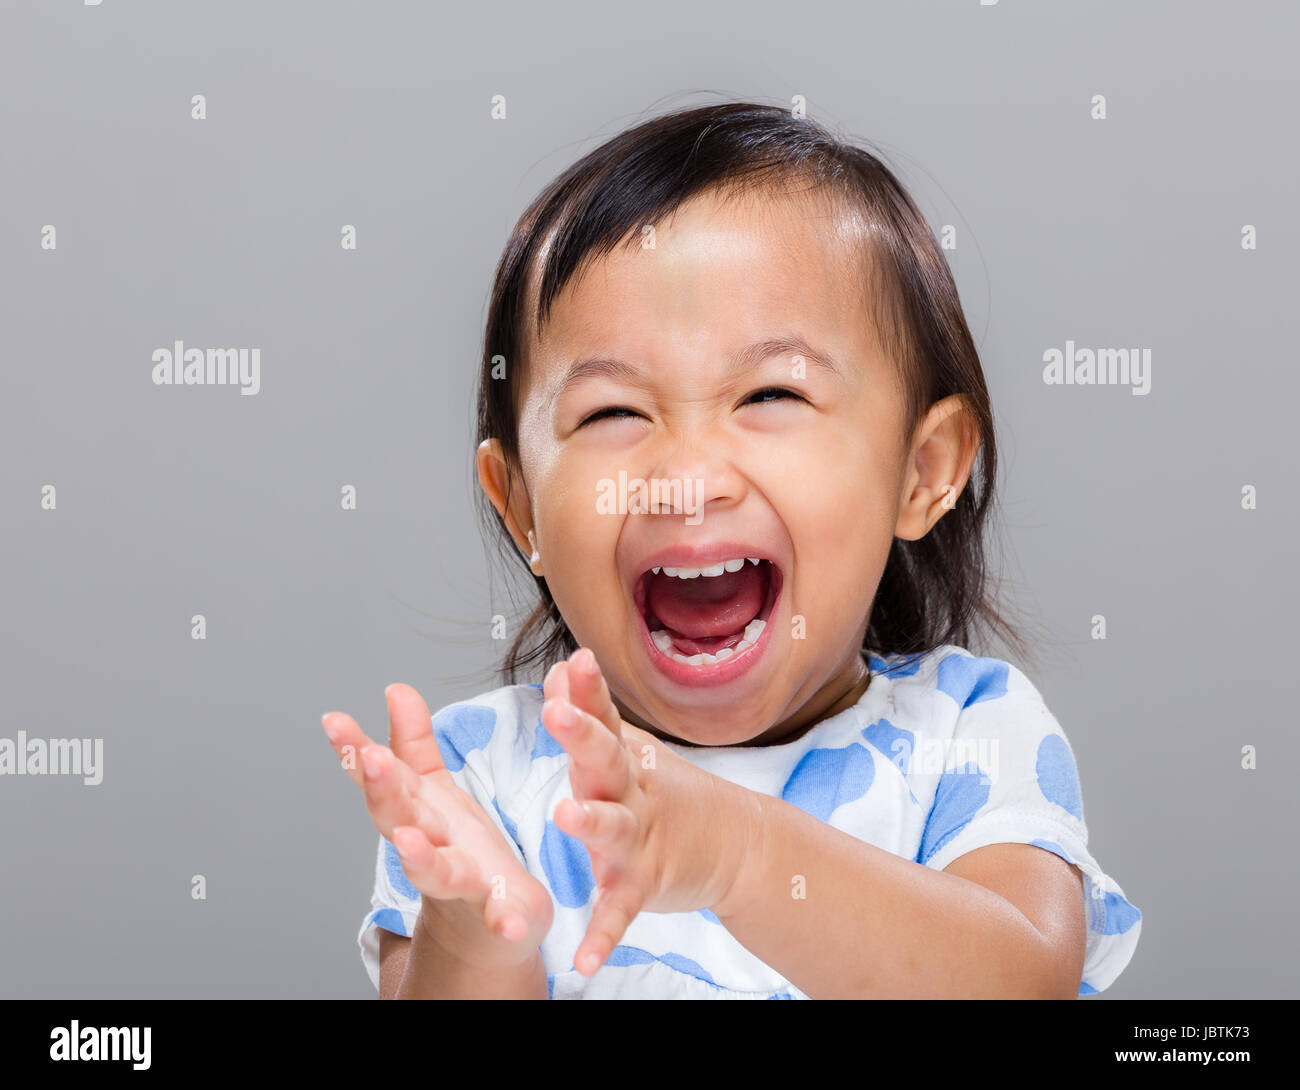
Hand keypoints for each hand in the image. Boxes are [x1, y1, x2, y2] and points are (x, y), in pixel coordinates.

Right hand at [322, 684, 553, 966]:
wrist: (484, 926)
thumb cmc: (456, 849)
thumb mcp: (433, 790)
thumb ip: (414, 743)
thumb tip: (395, 690)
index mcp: (417, 812)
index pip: (382, 777)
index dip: (357, 750)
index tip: (334, 722)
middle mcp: (431, 847)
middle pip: (399, 819)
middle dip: (383, 791)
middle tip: (371, 761)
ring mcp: (462, 882)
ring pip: (438, 872)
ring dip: (421, 858)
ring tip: (409, 841)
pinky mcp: (500, 912)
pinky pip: (502, 919)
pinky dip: (505, 922)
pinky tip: (511, 925)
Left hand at [541, 648, 759, 975]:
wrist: (735, 844)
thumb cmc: (665, 789)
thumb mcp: (630, 746)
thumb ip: (592, 710)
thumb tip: (561, 667)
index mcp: (624, 756)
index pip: (604, 716)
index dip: (587, 691)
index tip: (571, 663)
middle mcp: (632, 791)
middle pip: (606, 759)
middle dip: (582, 736)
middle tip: (558, 714)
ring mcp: (641, 837)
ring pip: (612, 828)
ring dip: (589, 822)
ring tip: (565, 816)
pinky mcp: (646, 883)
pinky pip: (621, 911)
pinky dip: (603, 936)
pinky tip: (583, 962)